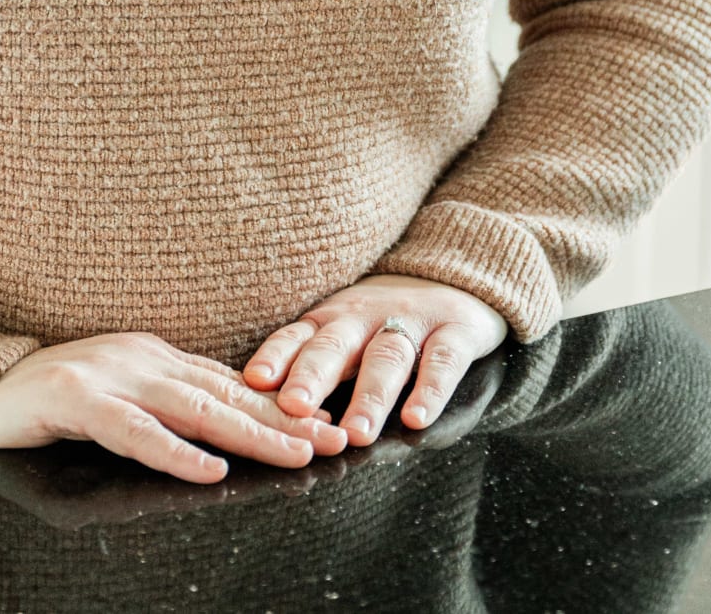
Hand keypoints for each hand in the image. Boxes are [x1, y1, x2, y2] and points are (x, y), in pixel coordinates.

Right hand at [0, 330, 349, 482]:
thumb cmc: (46, 405)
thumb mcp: (118, 401)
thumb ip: (164, 408)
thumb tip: (224, 431)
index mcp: (152, 356)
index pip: (230, 381)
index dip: (281, 403)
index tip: (328, 424)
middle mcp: (139, 356)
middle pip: (224, 390)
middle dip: (283, 416)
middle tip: (333, 439)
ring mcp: (107, 374)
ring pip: (192, 406)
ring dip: (249, 432)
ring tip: (295, 454)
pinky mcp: (73, 400)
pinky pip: (133, 431)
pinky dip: (174, 451)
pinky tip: (209, 470)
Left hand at [241, 273, 508, 444]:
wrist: (457, 276)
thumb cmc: (384, 318)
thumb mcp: (343, 330)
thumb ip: (309, 360)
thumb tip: (256, 405)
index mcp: (332, 319)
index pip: (298, 336)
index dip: (276, 357)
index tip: (254, 382)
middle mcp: (367, 317)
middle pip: (336, 344)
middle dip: (313, 375)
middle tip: (294, 408)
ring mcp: (412, 322)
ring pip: (387, 357)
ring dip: (370, 395)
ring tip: (357, 434)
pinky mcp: (456, 331)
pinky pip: (443, 360)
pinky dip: (430, 390)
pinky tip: (417, 420)